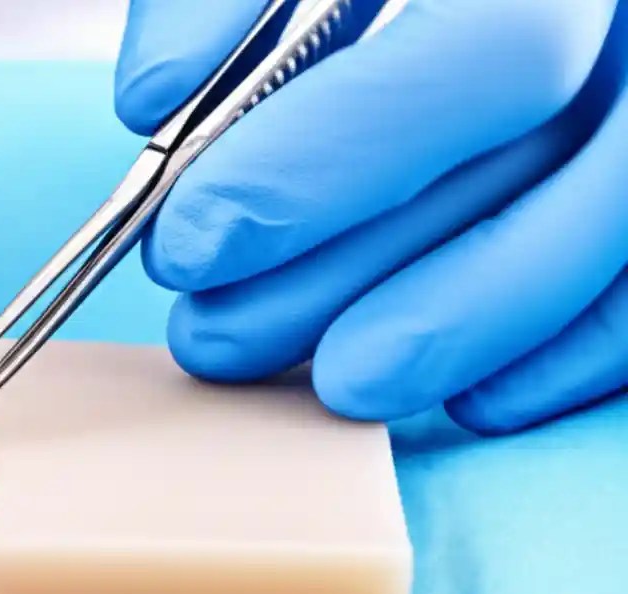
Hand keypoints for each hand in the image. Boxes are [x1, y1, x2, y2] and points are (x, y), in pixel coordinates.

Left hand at [114, 0, 627, 434]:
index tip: (191, 241)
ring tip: (332, 379)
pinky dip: (570, 350)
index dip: (326, 161)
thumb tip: (155, 100)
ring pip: (601, 230)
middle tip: (217, 334)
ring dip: (457, 329)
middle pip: (535, 155)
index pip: (481, 52)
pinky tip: (471, 396)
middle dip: (358, 266)